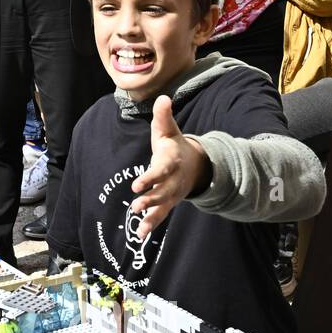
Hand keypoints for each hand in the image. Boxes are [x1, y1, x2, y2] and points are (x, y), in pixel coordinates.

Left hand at [128, 96, 209, 238]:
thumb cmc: (174, 145)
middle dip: (150, 199)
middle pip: (162, 191)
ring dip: (151, 215)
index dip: (150, 178)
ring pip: (162, 206)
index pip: (160, 170)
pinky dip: (152, 224)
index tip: (137, 185)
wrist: (196, 164)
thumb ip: (163, 116)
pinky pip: (162, 215)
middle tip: (136, 206)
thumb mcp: (168, 130)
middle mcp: (173, 180)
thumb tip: (163, 97)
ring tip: (139, 225)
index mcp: (171, 161)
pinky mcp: (169, 202)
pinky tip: (141, 235)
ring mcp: (172, 193)